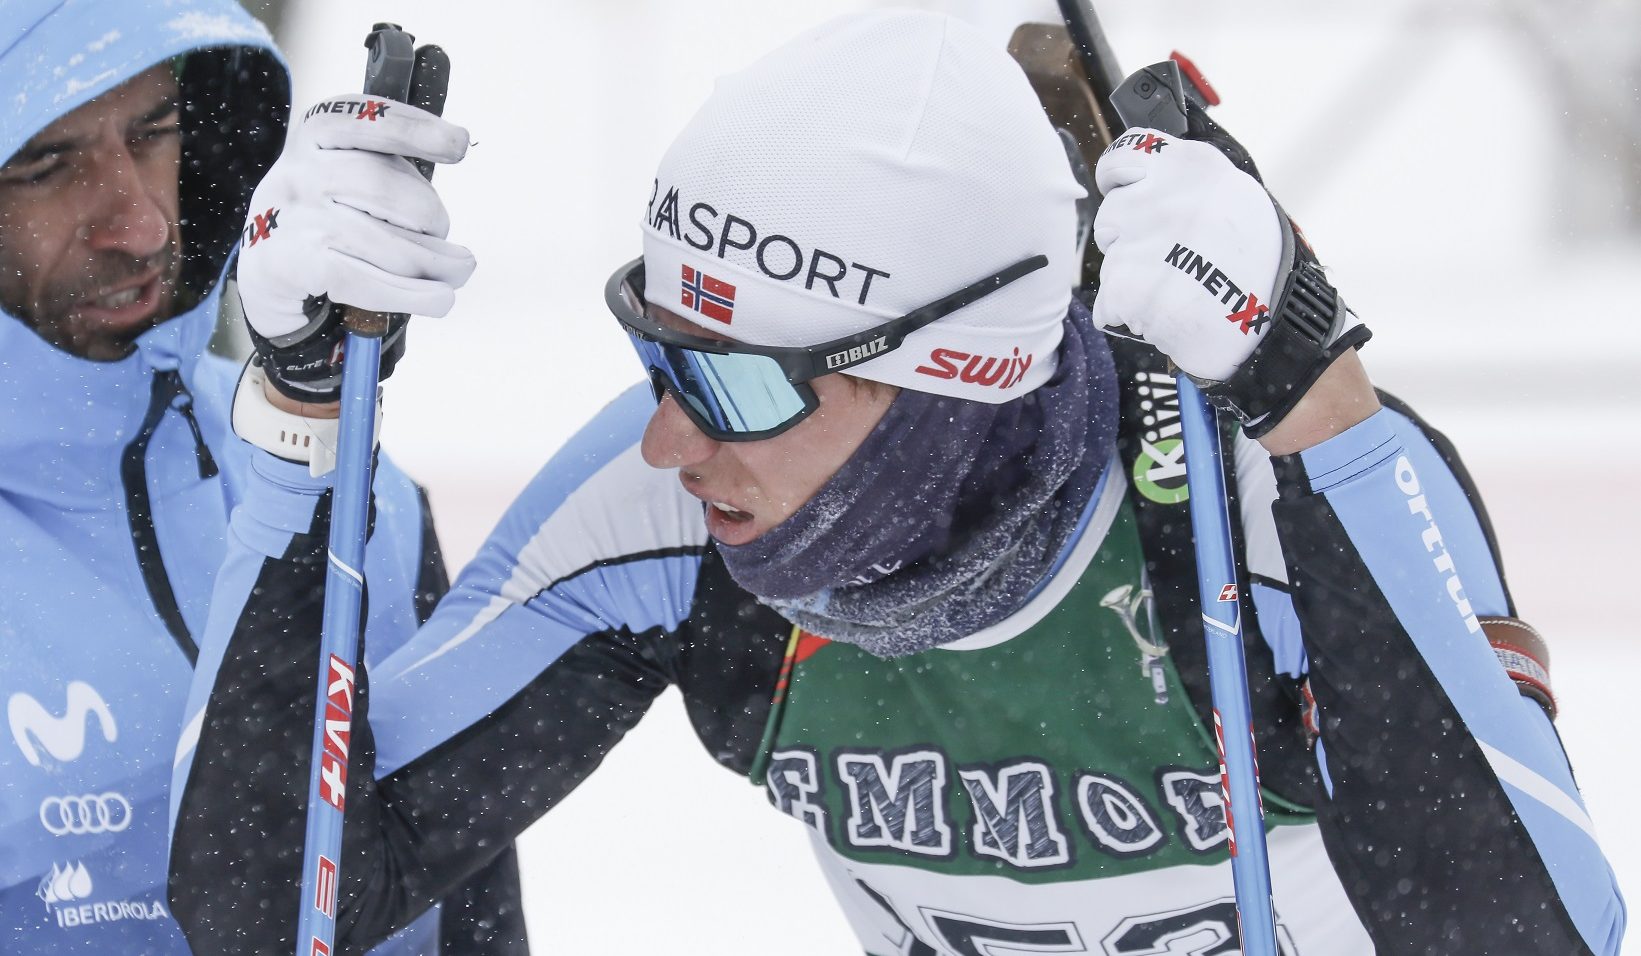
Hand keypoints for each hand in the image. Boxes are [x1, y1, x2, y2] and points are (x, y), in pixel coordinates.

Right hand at [236, 93, 475, 401]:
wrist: (268, 265)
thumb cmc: (327, 211)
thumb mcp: (348, 170)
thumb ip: (392, 165)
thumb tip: (455, 149)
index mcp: (318, 134)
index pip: (370, 121)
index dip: (417, 131)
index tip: (458, 144)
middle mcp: (301, 170)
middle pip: (386, 189)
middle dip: (433, 219)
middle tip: (447, 238)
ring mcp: (296, 218)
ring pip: (387, 244)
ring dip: (436, 264)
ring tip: (458, 271)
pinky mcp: (296, 264)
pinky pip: (369, 282)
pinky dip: (414, 295)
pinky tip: (440, 299)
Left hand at [1088, 129, 1280, 381]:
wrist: (1276, 323)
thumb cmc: (1258, 264)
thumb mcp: (1234, 197)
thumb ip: (1185, 185)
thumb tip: (1141, 183)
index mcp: (1190, 165)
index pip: (1123, 156)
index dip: (1119, 181)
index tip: (1125, 193)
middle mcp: (1162, 194)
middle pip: (1111, 213)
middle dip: (1127, 237)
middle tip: (1168, 260)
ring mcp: (1140, 239)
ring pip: (1110, 259)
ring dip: (1130, 276)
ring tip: (1175, 290)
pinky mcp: (1125, 284)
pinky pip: (1107, 301)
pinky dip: (1127, 313)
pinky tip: (1163, 314)